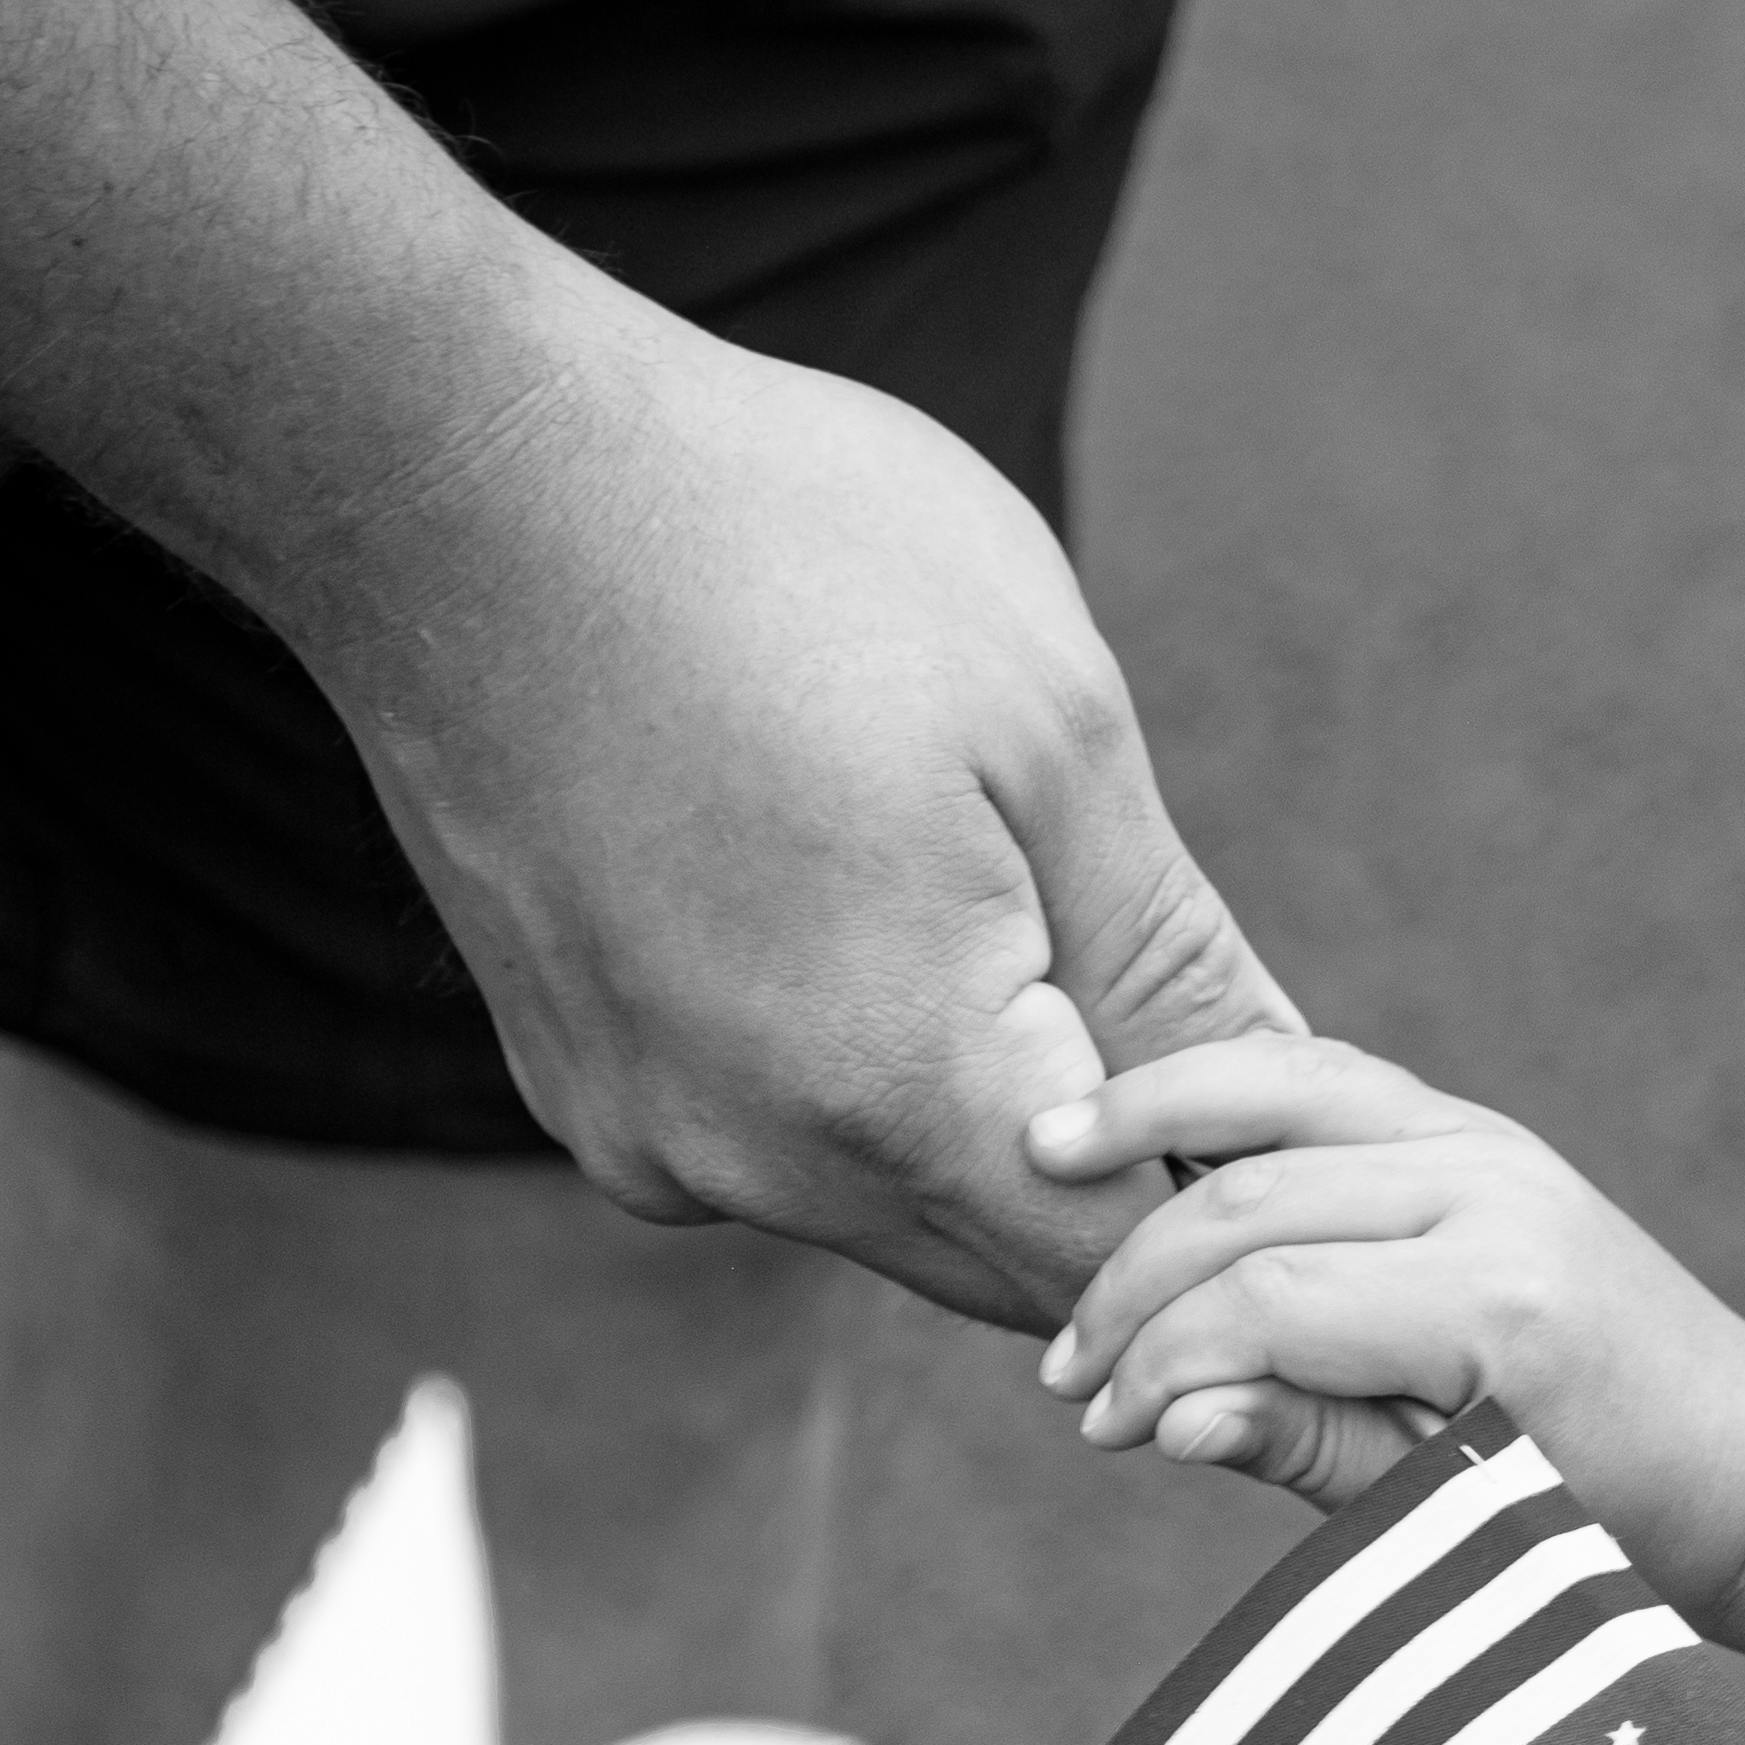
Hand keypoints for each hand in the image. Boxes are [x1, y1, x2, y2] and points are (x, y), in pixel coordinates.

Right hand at [287, 275, 1290, 1332]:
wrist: (453, 476)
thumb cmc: (780, 551)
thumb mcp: (1053, 729)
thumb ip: (1169, 960)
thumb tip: (1287, 1095)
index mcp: (889, 1087)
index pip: (1123, 1259)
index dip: (1230, 1204)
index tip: (1291, 1111)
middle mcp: (749, 1164)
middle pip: (1010, 1268)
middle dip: (1125, 1186)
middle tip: (1189, 1009)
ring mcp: (646, 1137)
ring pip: (894, 1211)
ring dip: (992, 1129)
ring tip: (1031, 927)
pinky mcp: (583, 1089)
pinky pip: (778, 1146)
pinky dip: (865, 1085)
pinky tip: (874, 913)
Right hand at [1027, 1031, 1744, 1602]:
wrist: (1729, 1456)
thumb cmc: (1599, 1521)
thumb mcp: (1451, 1516)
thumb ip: (1309, 1453)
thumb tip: (1163, 1418)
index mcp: (1500, 1304)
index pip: (1271, 1303)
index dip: (1162, 1364)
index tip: (1098, 1430)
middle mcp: (1496, 1194)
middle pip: (1254, 1199)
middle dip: (1136, 1283)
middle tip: (1063, 1373)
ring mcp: (1489, 1144)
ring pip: (1280, 1093)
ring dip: (1151, 1121)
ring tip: (1047, 1157)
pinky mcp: (1473, 1129)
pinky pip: (1323, 1077)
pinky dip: (1225, 1086)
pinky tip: (1139, 1117)